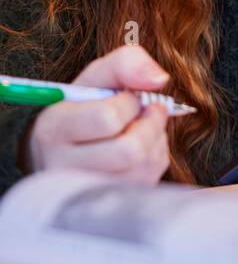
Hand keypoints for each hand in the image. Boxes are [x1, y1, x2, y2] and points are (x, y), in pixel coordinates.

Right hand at [22, 44, 171, 183]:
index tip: (128, 96)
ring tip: (140, 127)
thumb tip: (159, 79)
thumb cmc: (86, 106)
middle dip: (149, 123)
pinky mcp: (110, 200)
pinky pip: (150, 177)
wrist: (69, 146)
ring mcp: (86, 191)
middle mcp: (63, 168)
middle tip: (145, 110)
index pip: (107, 117)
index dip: (130, 102)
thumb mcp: (97, 76)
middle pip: (130, 150)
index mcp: (53, 130)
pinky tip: (141, 146)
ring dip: (155, 138)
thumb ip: (126, 63)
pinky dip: (155, 154)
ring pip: (144, 165)